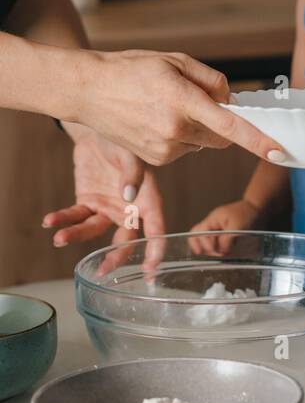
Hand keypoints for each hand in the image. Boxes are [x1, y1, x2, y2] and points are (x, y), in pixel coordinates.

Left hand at [41, 127, 166, 276]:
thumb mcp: (131, 153)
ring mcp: (107, 208)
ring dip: (76, 236)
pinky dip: (62, 220)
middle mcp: (129, 209)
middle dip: (115, 257)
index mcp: (148, 199)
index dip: (155, 249)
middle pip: (126, 240)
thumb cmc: (122, 140)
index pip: (156, 228)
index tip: (150, 270)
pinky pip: (75, 217)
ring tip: (59, 239)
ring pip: (94, 231)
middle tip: (103, 270)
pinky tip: (50, 221)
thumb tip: (128, 197)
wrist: (98, 132)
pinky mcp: (88, 203)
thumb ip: (132, 174)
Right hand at [69, 49, 287, 166]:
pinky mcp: (156, 160)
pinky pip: (185, 149)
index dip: (258, 140)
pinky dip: (181, 137)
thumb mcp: (176, 60)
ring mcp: (164, 149)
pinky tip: (157, 120)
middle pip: (222, 136)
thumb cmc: (132, 69)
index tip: (280, 152)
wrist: (88, 90)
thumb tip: (232, 100)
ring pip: (203, 143)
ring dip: (198, 128)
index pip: (230, 126)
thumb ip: (211, 80)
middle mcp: (175, 130)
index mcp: (183, 101)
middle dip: (222, 122)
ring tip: (166, 106)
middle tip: (199, 100)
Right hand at [189, 199, 260, 257]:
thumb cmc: (246, 214)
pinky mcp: (221, 236)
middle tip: (215, 254)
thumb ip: (226, 239)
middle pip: (197, 237)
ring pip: (204, 242)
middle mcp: (211, 225)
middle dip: (203, 247)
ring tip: (220, 255)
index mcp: (212, 220)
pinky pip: (214, 244)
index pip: (198, 232)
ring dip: (209, 250)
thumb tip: (220, 252)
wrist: (255, 209)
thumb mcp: (237, 226)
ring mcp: (215, 230)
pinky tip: (223, 253)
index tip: (213, 250)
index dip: (203, 243)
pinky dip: (216, 250)